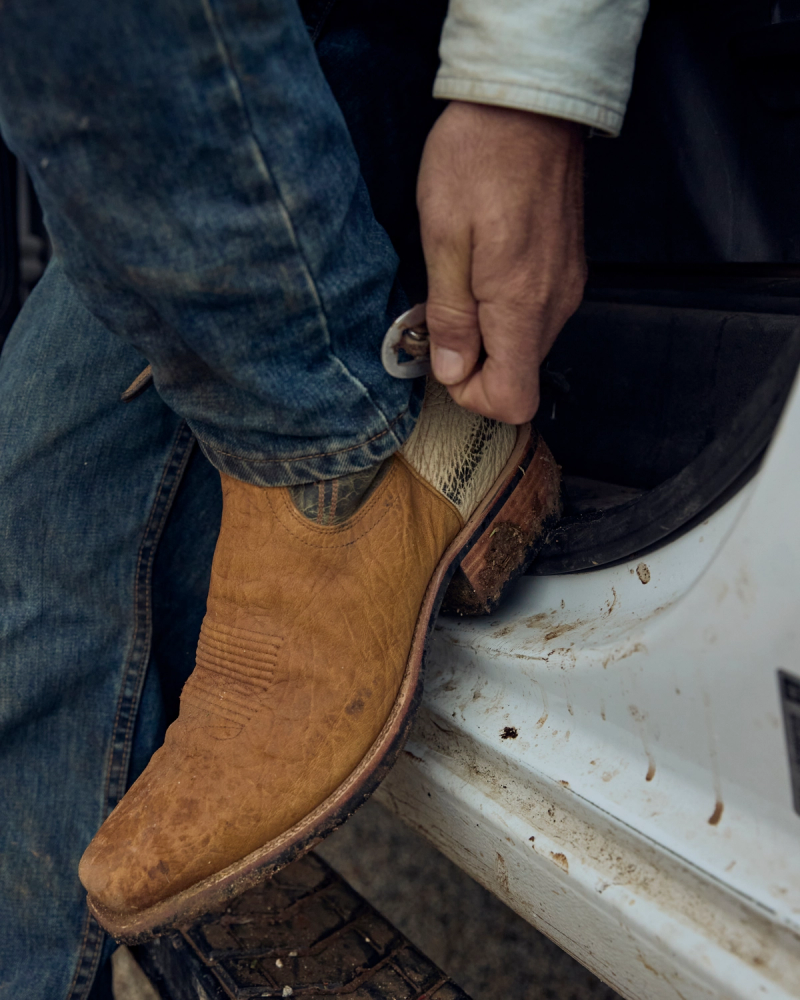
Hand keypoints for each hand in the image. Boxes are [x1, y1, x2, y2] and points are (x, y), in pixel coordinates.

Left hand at [417, 101, 585, 423]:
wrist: (528, 103)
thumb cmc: (478, 160)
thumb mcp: (443, 240)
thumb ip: (451, 316)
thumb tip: (452, 370)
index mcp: (521, 306)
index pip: (514, 399)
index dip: (474, 396)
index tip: (445, 362)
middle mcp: (554, 306)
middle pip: (519, 374)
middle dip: (476, 362)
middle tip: (442, 316)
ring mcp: (567, 287)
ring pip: (526, 345)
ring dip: (490, 334)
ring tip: (461, 284)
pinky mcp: (568, 268)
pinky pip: (536, 314)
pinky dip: (506, 310)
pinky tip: (484, 268)